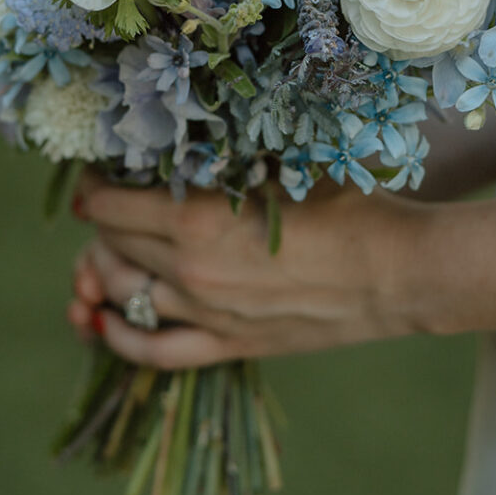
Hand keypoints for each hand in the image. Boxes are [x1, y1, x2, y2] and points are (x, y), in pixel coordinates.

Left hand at [67, 170, 434, 368]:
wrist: (398, 272)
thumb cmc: (349, 206)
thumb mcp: (281, 164)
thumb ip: (223, 159)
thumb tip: (177, 143)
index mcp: (197, 220)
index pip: (110, 203)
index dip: (97, 183)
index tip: (102, 170)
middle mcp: (190, 271)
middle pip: (109, 245)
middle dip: (103, 220)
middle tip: (114, 201)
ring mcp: (206, 315)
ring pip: (120, 294)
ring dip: (104, 268)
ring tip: (113, 248)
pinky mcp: (228, 345)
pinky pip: (152, 351)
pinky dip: (118, 337)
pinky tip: (101, 320)